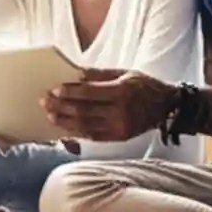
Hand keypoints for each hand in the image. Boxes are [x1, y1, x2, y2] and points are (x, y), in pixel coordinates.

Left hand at [41, 68, 176, 140]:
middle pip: (84, 111)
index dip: (70, 92)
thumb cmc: (144, 86)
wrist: (166, 107)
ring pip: (86, 126)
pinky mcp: (119, 138)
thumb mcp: (125, 73)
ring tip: (50, 116)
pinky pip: (94, 137)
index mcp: (121, 92)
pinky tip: (65, 129)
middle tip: (45, 102)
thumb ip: (100, 75)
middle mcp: (120, 112)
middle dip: (62, 107)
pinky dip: (78, 133)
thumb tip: (77, 74)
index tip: (54, 90)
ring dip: (65, 122)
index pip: (89, 93)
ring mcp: (119, 127)